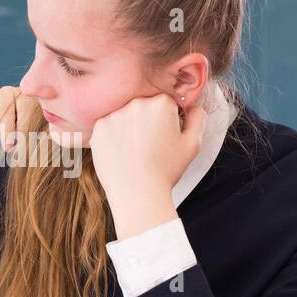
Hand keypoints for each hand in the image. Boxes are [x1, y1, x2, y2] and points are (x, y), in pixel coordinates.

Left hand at [88, 93, 206, 239]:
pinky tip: (122, 153)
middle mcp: (136, 103)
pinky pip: (109, 126)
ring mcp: (115, 114)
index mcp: (161, 103)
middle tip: (150, 146)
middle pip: (145, 106)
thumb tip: (192, 106)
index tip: (165, 137)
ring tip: (135, 151)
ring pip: (126, 115)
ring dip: (130, 127)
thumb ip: (197, 118)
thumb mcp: (193, 145)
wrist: (137, 194)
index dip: (168, 120)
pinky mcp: (99, 128)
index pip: (166, 103)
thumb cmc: (166, 170)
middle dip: (149, 121)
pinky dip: (114, 136)